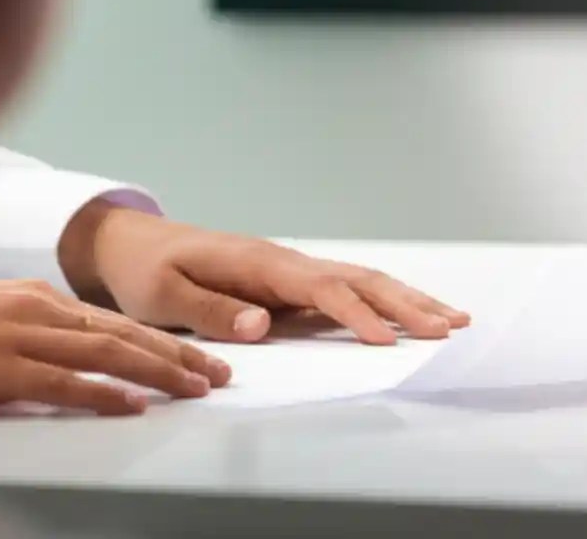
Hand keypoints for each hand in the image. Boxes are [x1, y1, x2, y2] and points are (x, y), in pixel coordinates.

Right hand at [0, 278, 230, 414]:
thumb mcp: (0, 314)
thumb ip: (44, 330)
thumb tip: (87, 358)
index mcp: (43, 297)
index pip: (120, 321)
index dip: (166, 341)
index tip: (203, 358)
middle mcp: (41, 310)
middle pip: (126, 333)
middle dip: (179, 354)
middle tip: (220, 375)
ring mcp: (22, 336)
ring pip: (106, 353)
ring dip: (157, 371)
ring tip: (195, 388)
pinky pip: (62, 382)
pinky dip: (102, 393)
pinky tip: (133, 405)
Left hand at [59, 207, 469, 344]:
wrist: (133, 245)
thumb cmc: (147, 271)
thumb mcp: (165, 295)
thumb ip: (213, 310)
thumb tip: (264, 325)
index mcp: (260, 263)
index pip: (322, 289)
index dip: (357, 315)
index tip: (387, 342)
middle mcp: (286, 263)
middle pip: (359, 279)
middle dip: (406, 303)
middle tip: (449, 327)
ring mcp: (292, 272)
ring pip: (362, 282)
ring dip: (407, 300)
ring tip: (453, 319)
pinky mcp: (291, 286)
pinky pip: (346, 293)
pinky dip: (385, 303)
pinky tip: (410, 316)